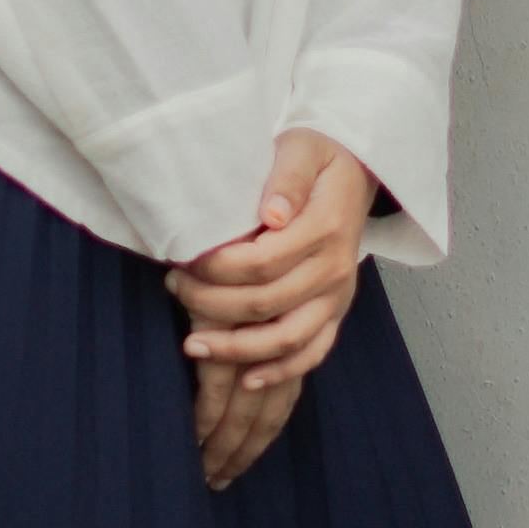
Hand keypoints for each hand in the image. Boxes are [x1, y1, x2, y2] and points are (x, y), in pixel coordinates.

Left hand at [172, 127, 375, 489]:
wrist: (355, 169)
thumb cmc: (316, 154)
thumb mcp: (301, 148)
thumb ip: (286, 178)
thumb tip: (270, 213)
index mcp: (324, 227)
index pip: (263, 261)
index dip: (217, 268)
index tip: (182, 260)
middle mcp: (334, 270)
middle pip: (267, 303)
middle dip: (213, 304)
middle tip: (174, 289)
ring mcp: (338, 297)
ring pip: (288, 339)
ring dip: (239, 349)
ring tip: (194, 345)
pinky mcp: (337, 312)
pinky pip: (313, 352)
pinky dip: (281, 370)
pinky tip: (245, 379)